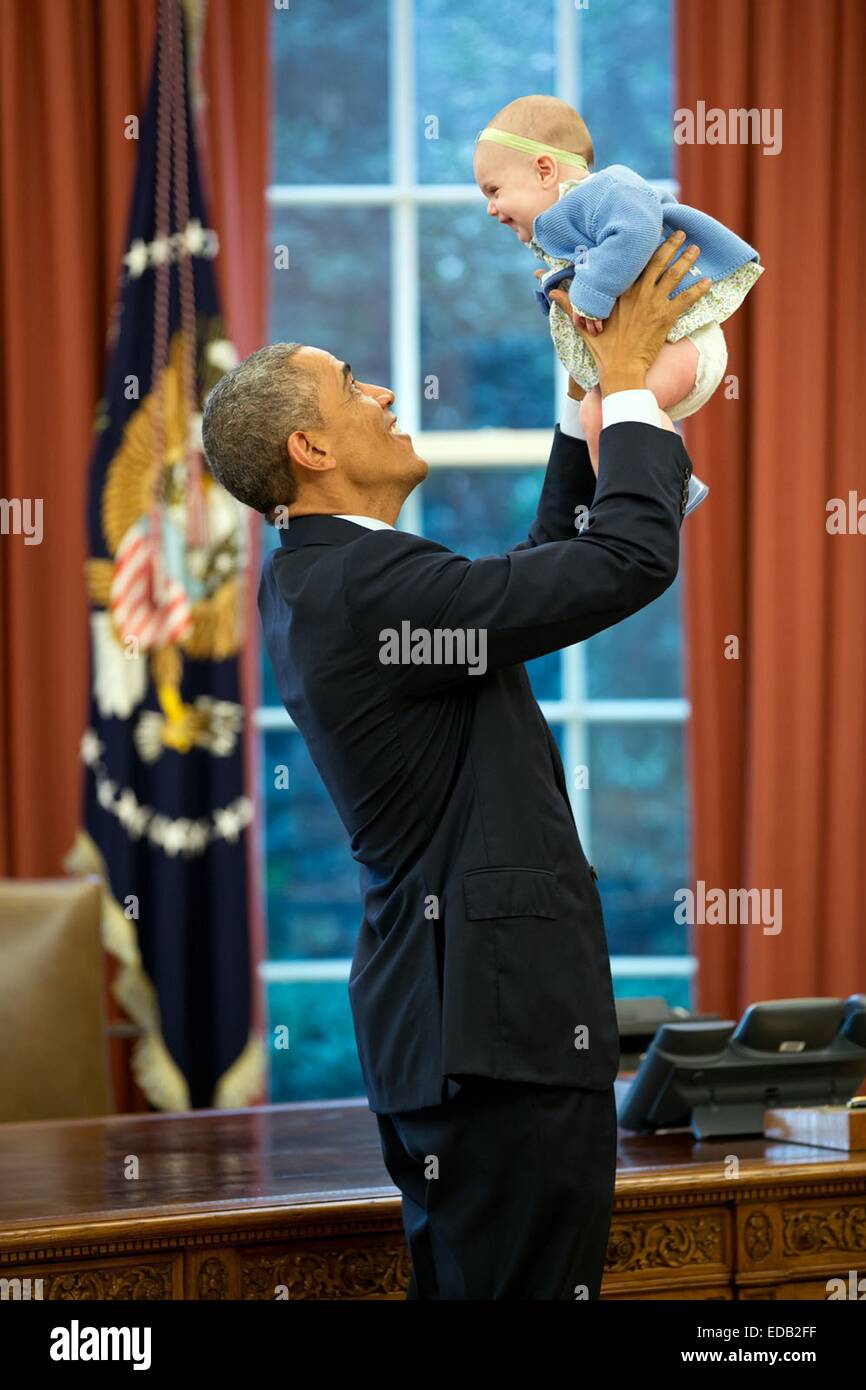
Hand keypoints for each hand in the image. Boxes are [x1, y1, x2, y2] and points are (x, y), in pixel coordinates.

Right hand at [548, 231, 710, 395]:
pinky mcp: (666, 317)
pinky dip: (698, 290)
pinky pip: (686, 299)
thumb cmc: (603, 350)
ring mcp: (653, 304)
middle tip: (681, 232)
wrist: (621, 370)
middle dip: (670, 245)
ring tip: (695, 248)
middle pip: (656, 262)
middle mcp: (637, 293)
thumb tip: (550, 291)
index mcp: (619, 292)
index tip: (653, 231)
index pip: (632, 263)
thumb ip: (569, 304)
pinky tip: (708, 281)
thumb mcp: (583, 324)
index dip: (643, 246)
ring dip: (686, 260)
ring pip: (673, 275)